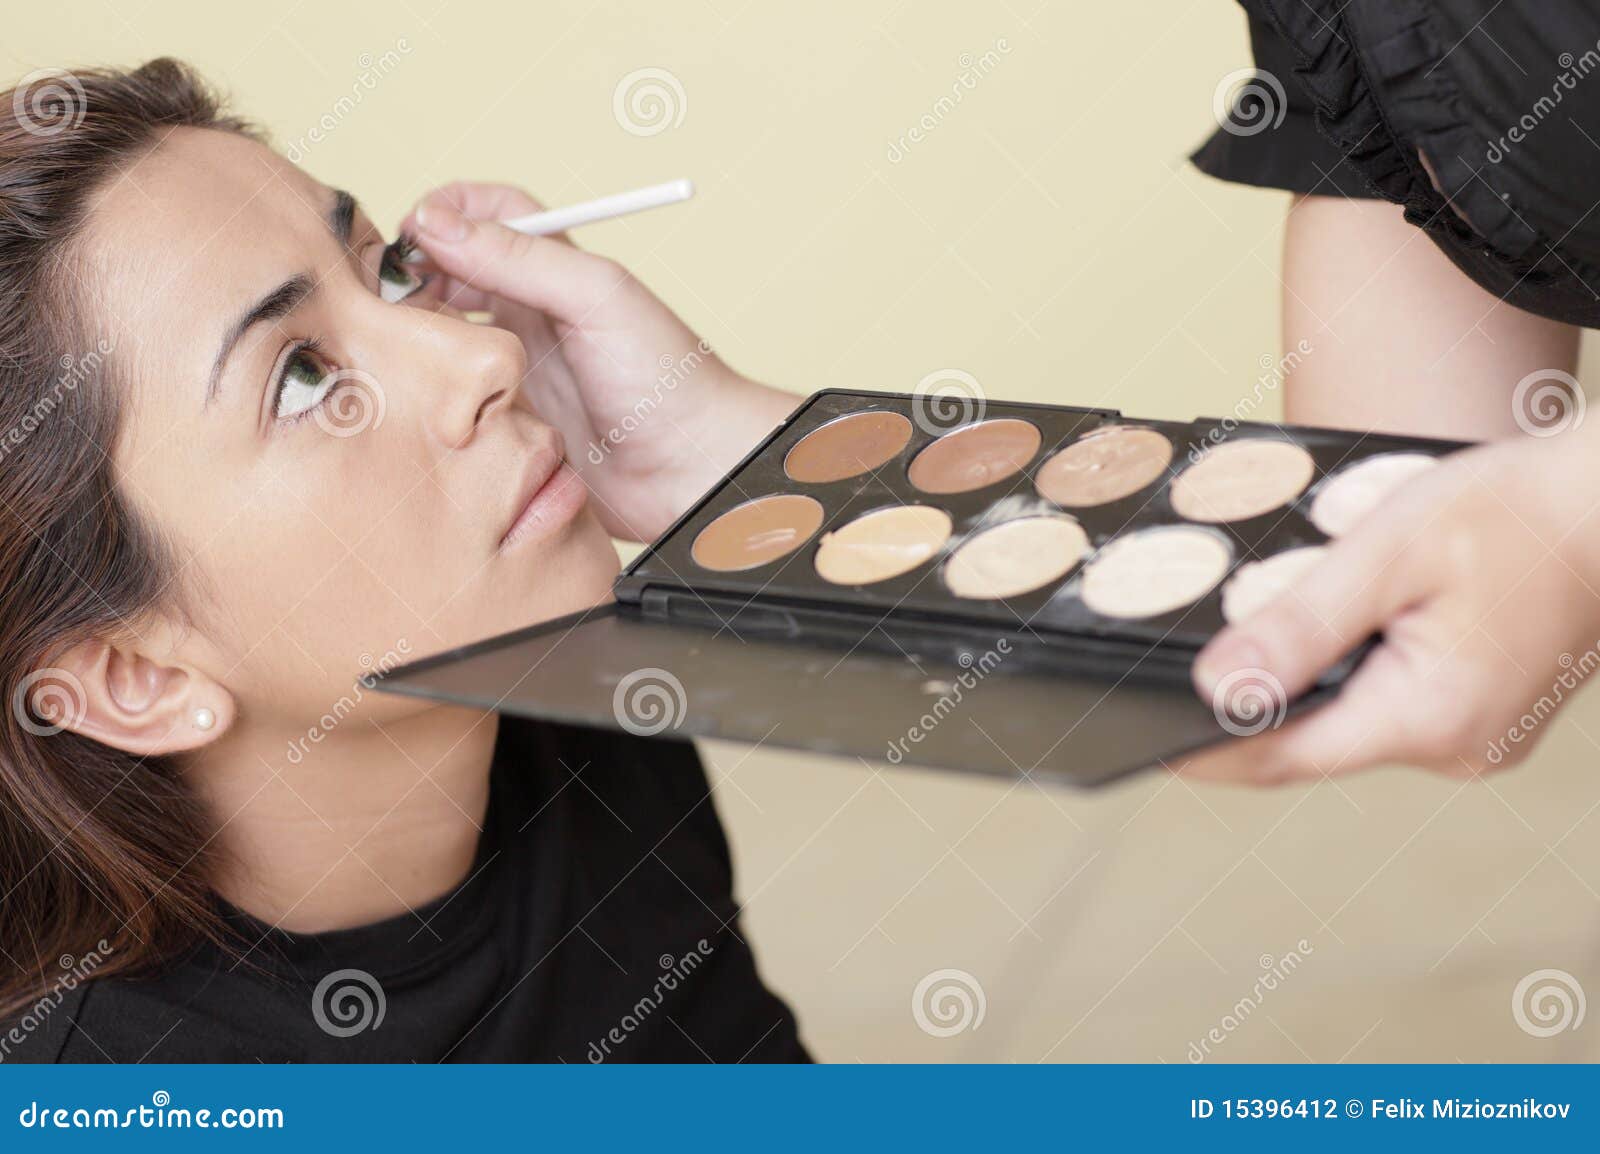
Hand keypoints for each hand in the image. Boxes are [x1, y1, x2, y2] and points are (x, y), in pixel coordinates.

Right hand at [400, 182, 795, 540]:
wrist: (696, 472)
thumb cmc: (667, 379)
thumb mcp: (597, 298)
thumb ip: (520, 258)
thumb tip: (435, 223)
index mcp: (557, 274)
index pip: (491, 216)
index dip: (448, 210)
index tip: (413, 231)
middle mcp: (533, 318)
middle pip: (451, 276)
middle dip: (413, 276)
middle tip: (388, 299)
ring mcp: (519, 375)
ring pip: (444, 341)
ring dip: (415, 338)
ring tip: (399, 346)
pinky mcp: (510, 430)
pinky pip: (454, 405)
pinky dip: (428, 397)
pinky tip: (416, 399)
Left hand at [1181, 426, 1599, 782]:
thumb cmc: (1519, 513)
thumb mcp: (1390, 554)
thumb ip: (1299, 626)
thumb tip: (1217, 688)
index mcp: (1430, 717)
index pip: (1283, 756)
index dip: (1205, 748)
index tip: (1143, 736)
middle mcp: (1454, 747)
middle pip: (1312, 741)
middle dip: (1251, 705)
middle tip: (1185, 667)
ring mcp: (1473, 739)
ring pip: (1348, 721)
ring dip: (1303, 683)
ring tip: (1263, 631)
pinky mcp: (1478, 716)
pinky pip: (1386, 706)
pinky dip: (1350, 672)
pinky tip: (1339, 627)